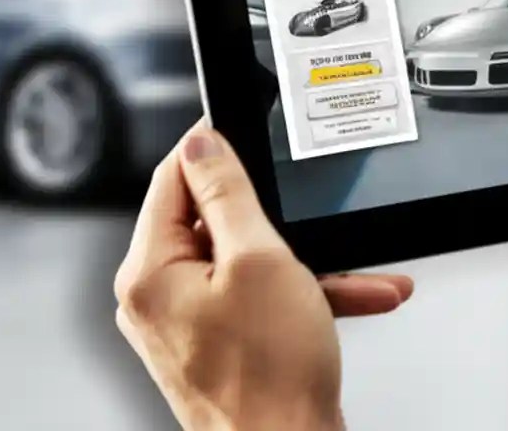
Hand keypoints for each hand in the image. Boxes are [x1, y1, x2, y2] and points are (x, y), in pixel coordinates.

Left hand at [114, 123, 412, 430]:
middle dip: (279, 217)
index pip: (172, 180)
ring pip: (249, 261)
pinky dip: (308, 293)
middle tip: (312, 212)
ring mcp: (190, 323)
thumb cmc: (269, 379)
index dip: (212, 147)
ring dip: (308, 261)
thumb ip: (228, 193)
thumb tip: (202, 143)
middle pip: (214, 220)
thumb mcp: (260, 260)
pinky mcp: (223, 343)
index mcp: (149, 272)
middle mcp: (159, 297)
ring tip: (357, 269)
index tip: (246, 127)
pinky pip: (263, 297)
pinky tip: (358, 294)